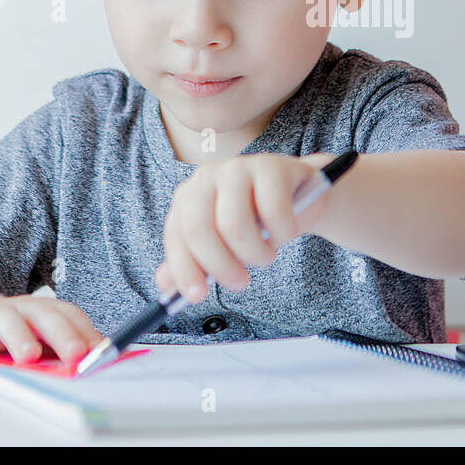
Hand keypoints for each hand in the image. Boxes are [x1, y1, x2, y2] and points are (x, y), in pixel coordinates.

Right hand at [0, 295, 103, 368]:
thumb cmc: (4, 330)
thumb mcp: (33, 334)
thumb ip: (57, 349)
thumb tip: (92, 365)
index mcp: (42, 311)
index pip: (68, 314)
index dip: (85, 331)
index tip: (100, 350)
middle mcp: (20, 310)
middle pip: (44, 316)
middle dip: (63, 334)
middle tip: (76, 353)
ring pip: (7, 320)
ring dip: (19, 337)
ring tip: (29, 356)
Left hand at [155, 152, 333, 302]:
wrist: (301, 196)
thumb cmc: (256, 220)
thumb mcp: (222, 243)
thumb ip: (194, 261)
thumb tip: (164, 286)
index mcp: (188, 196)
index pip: (177, 235)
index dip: (184, 269)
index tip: (197, 296)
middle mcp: (207, 178)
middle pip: (199, 228)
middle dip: (220, 265)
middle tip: (239, 283)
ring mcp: (239, 169)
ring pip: (234, 224)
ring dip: (254, 253)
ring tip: (265, 257)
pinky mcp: (271, 168)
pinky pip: (273, 211)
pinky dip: (282, 233)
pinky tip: (286, 233)